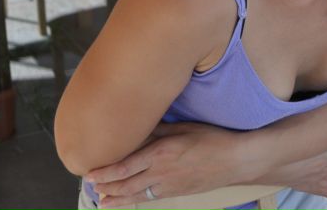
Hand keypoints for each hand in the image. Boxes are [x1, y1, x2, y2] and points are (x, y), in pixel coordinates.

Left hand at [85, 122, 244, 207]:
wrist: (235, 160)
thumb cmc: (211, 139)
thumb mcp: (183, 127)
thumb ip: (158, 128)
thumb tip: (137, 125)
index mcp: (161, 152)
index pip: (125, 166)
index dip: (106, 172)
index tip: (90, 173)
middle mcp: (161, 172)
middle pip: (126, 184)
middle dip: (106, 187)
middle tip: (91, 187)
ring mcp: (169, 185)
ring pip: (136, 196)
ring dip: (117, 199)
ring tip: (102, 202)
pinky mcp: (176, 192)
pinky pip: (151, 198)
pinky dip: (135, 202)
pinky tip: (126, 203)